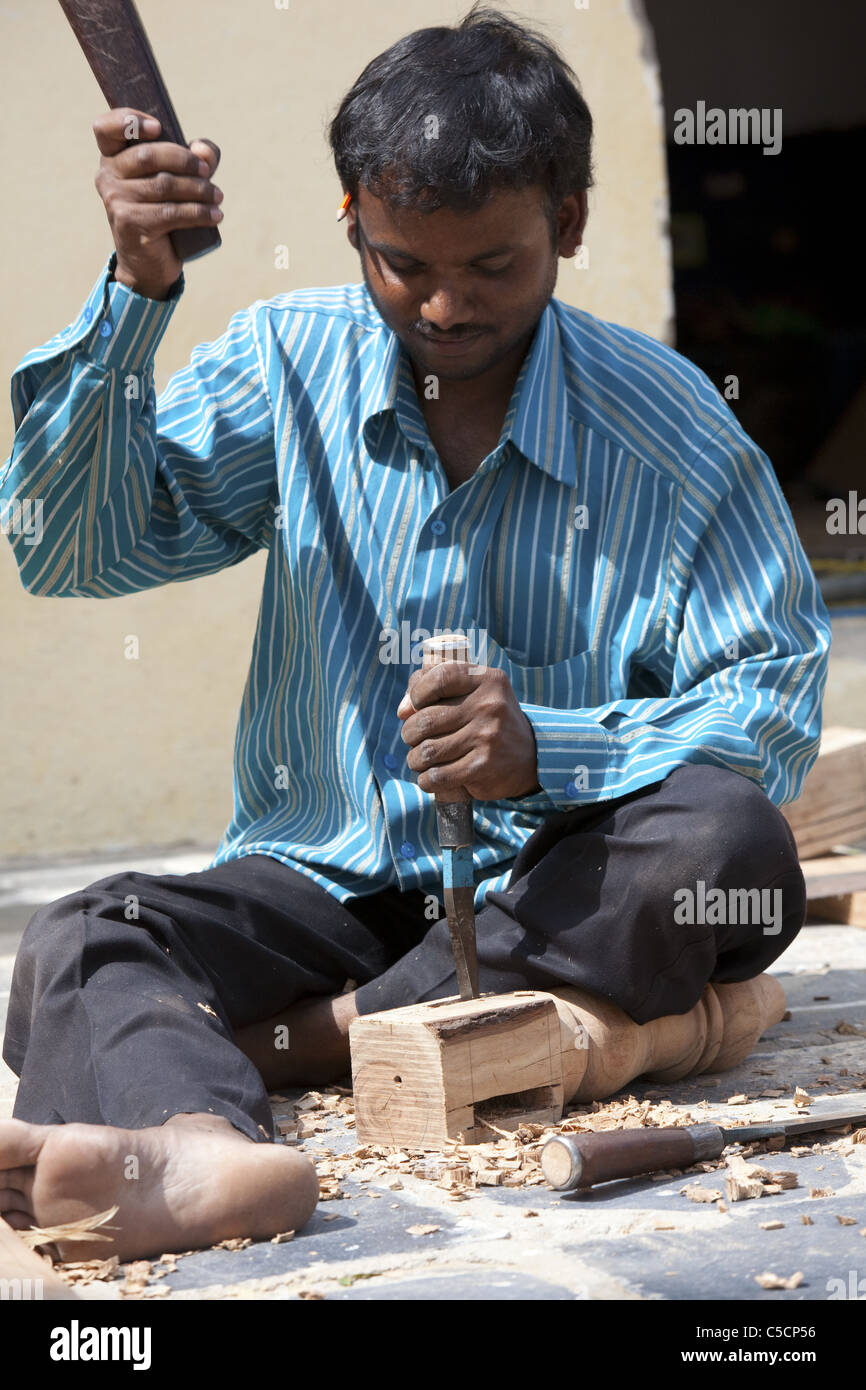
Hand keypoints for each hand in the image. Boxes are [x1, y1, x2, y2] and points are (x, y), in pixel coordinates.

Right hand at [93, 108, 222, 299]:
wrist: (148, 262)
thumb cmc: (162, 212)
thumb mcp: (178, 179)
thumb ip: (195, 158)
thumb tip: (204, 150)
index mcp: (112, 157)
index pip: (105, 128)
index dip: (129, 120)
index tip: (159, 127)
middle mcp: (107, 176)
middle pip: (147, 155)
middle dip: (185, 161)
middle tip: (207, 172)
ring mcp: (116, 201)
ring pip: (164, 185)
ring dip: (199, 189)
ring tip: (217, 196)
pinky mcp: (130, 224)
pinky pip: (171, 213)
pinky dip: (199, 213)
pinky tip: (215, 215)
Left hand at [397, 663, 541, 799]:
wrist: (530, 756)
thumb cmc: (488, 719)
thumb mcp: (473, 691)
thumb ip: (433, 687)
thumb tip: (403, 710)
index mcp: (486, 680)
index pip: (439, 676)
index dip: (417, 692)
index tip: (417, 704)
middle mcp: (489, 706)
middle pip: (424, 719)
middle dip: (410, 733)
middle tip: (416, 738)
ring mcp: (487, 737)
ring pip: (426, 751)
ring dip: (415, 759)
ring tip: (422, 759)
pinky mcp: (483, 766)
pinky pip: (437, 776)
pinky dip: (426, 780)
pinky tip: (432, 777)